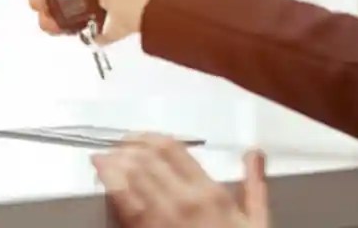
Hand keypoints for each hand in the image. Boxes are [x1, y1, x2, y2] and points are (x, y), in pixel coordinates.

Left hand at [92, 134, 268, 227]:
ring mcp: (160, 219)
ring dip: (114, 160)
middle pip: (144, 157)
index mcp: (209, 194)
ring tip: (106, 156)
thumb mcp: (255, 222)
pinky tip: (102, 174)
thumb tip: (254, 157)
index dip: (149, 137)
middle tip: (119, 146)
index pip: (170, 147)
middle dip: (127, 146)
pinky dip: (108, 181)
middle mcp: (183, 202)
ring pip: (128, 173)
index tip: (141, 138)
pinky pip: (119, 200)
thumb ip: (253, 186)